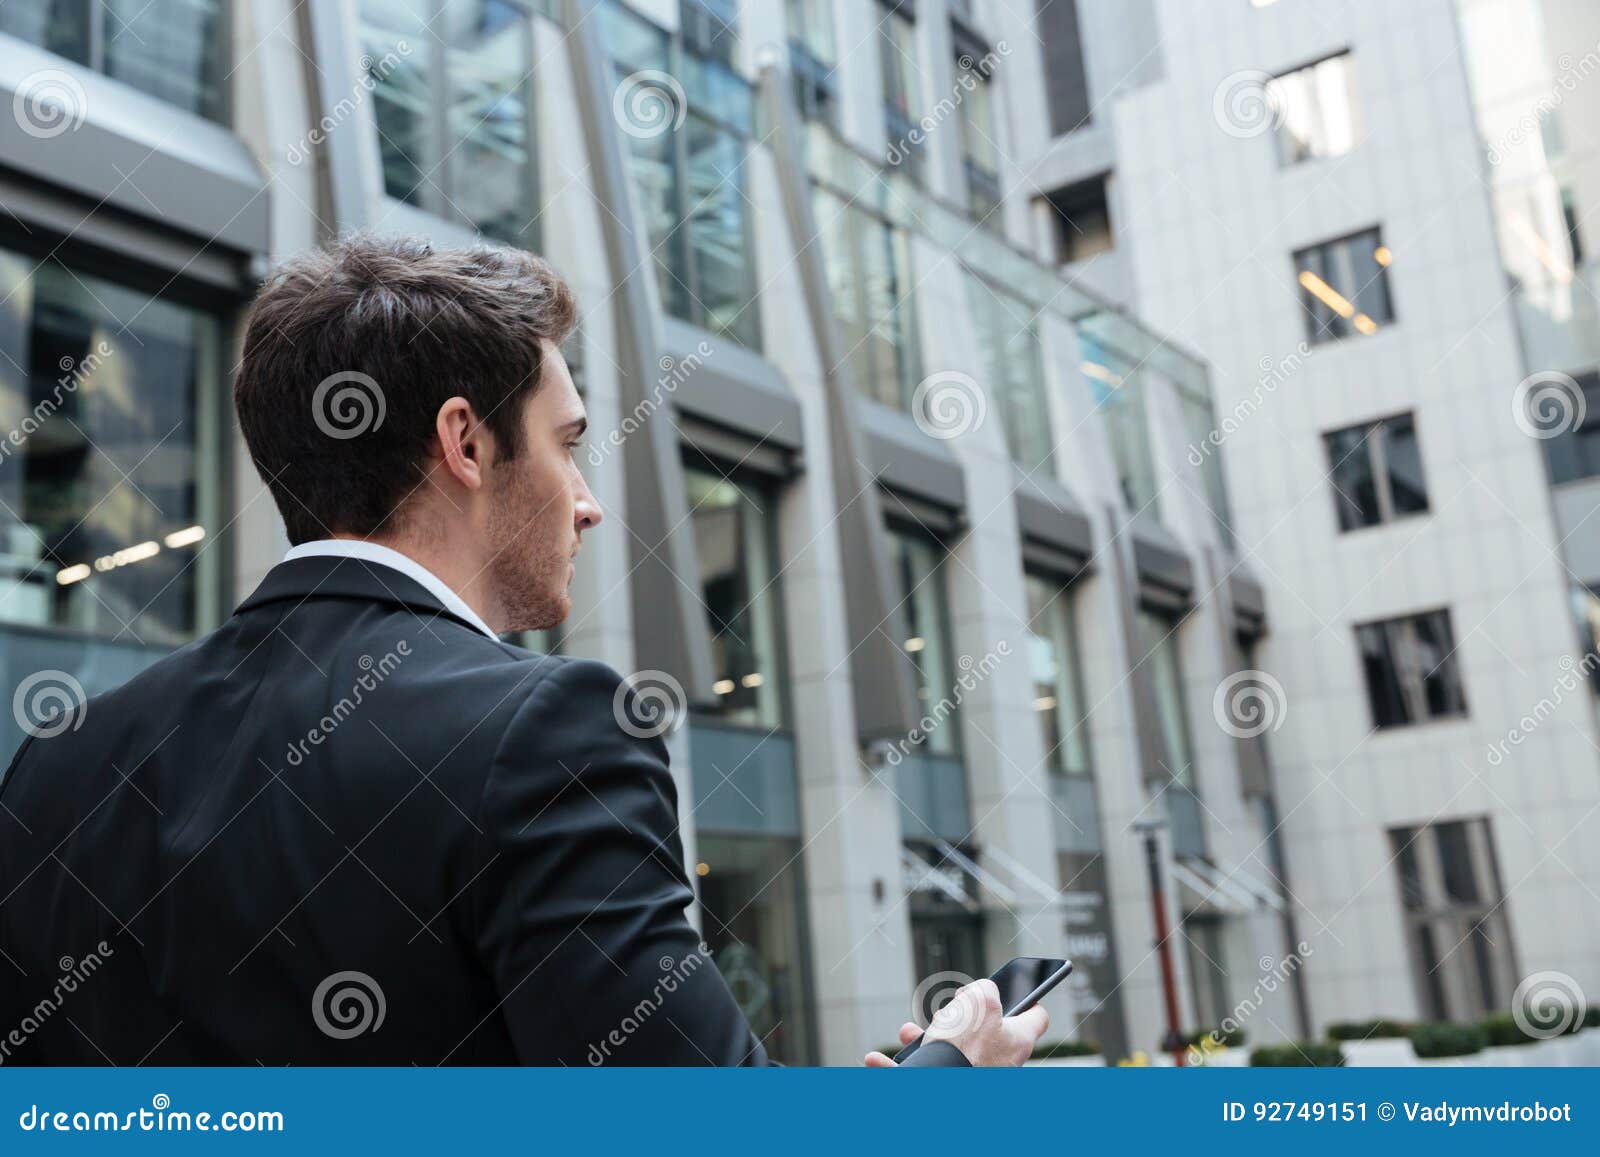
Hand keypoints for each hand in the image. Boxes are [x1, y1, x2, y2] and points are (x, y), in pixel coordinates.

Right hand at [863, 979, 1047, 1066]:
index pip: (1036, 1018)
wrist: (941, 1088)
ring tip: (909, 1034)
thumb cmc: (965, 1046)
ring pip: (950, 1049)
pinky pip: (926, 1071)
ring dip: (925, 1037)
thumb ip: (985, 989)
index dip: (1030, 1000)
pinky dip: (903, 1065)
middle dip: (958, 1016)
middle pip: (984, 1030)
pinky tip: (879, 1061)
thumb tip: (982, 992)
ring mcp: (976, 1076)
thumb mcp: (980, 998)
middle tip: (949, 1010)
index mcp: (1018, 1040)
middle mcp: (1001, 1063)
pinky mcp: (952, 1084)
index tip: (1023, 992)